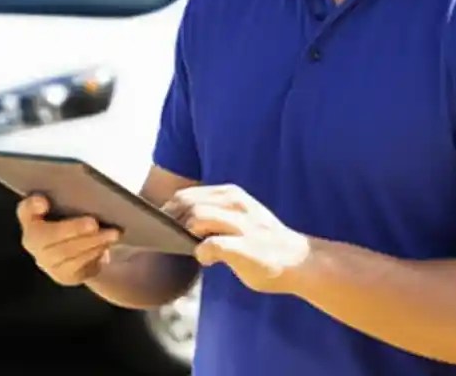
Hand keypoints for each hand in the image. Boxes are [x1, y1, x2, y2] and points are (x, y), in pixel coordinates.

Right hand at [16, 194, 121, 285]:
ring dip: (91, 242)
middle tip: (94, 223)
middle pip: (48, 237)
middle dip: (73, 229)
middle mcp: (32, 241)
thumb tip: (86, 188)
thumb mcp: (72, 204)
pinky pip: (78, 267)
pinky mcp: (63, 276)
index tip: (43, 201)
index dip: (32, 206)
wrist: (83, 250)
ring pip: (67, 254)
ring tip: (111, 233)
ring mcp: (46, 262)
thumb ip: (72, 195)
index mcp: (31, 218)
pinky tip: (106, 245)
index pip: (25, 210)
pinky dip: (94, 254)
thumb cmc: (76, 218)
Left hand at [164, 184, 310, 294]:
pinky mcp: (245, 247)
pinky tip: (205, 259)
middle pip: (187, 203)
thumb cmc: (262, 242)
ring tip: (184, 247)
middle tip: (162, 238)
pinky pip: (212, 245)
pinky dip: (202, 252)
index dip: (167, 209)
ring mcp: (242, 225)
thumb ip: (213, 215)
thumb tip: (176, 221)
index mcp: (231, 195)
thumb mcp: (239, 218)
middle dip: (169, 220)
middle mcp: (236, 204)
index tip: (155, 225)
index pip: (187, 195)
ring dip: (184, 234)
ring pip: (197, 217)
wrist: (300, 261)